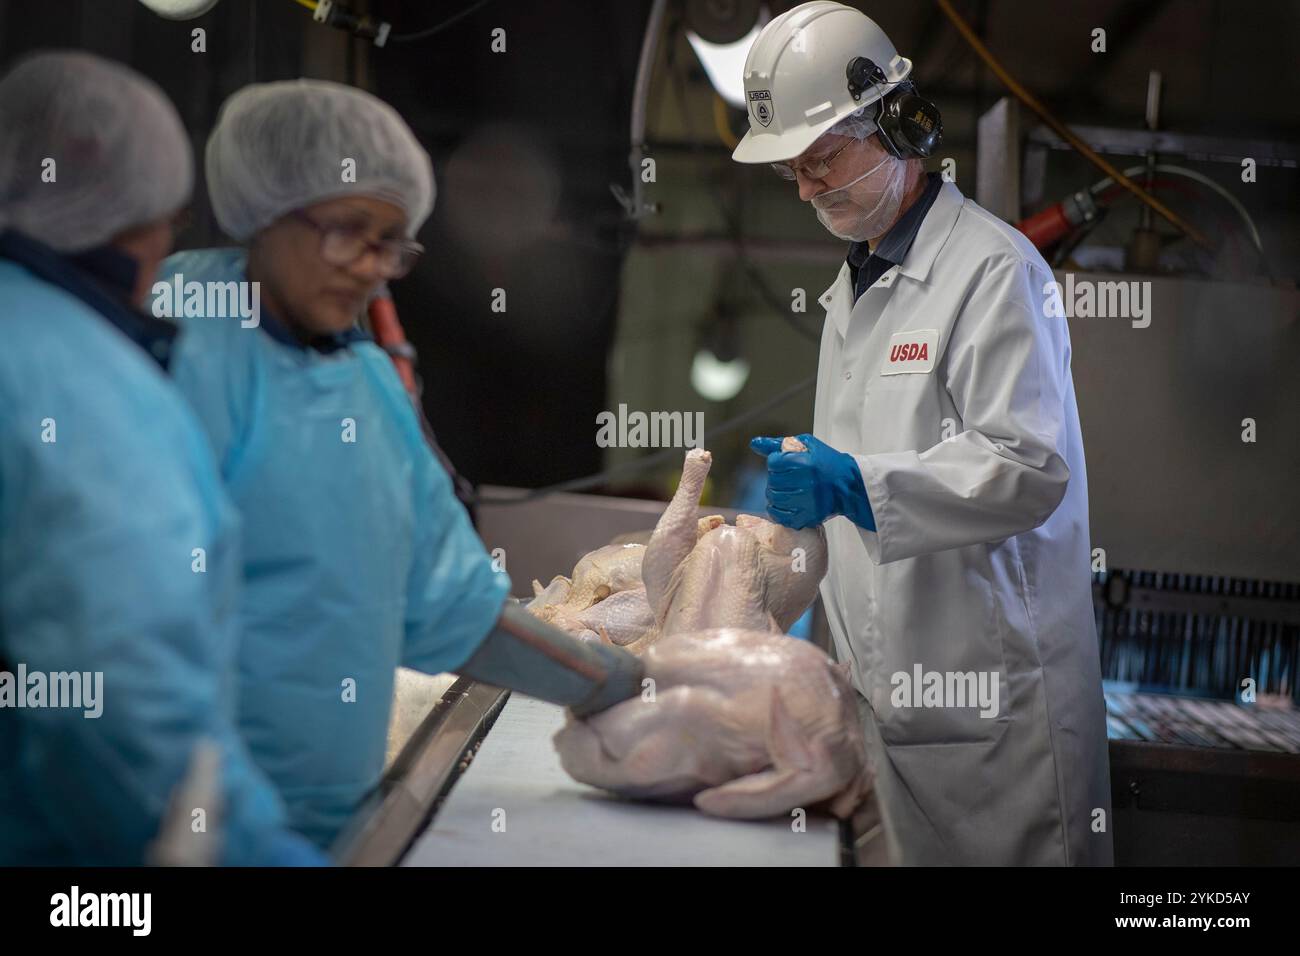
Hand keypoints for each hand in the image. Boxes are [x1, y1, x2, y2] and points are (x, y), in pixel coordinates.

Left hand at [749, 434, 875, 530]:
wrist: (848, 484)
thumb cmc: (826, 462)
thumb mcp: (805, 445)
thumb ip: (778, 445)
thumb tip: (754, 443)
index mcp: (806, 463)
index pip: (774, 462)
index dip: (777, 462)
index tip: (787, 463)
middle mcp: (806, 483)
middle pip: (772, 481)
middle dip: (777, 478)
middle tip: (789, 477)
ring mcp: (806, 502)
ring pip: (774, 498)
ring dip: (776, 493)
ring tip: (788, 489)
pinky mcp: (807, 516)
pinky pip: (779, 515)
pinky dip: (778, 509)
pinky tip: (786, 502)